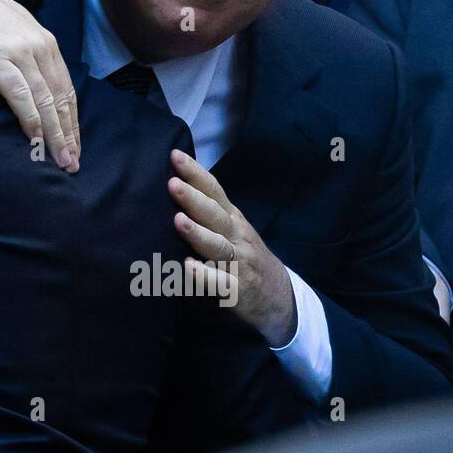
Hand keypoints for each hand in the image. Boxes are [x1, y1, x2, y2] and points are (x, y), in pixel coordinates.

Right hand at [0, 0, 79, 170]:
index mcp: (44, 40)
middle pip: (60, 97)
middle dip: (68, 133)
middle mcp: (38, 44)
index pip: (66, 87)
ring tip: (59, 158)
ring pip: (44, 98)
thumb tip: (31, 67)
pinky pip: (19, 93)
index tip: (74, 144)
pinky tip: (34, 137)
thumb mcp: (8, 26)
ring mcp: (18, 50)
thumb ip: (24, 44)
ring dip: (53, 132)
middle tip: (72, 162)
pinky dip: (29, 117)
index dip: (71, 119)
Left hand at [168, 149, 296, 346]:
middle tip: (172, 184)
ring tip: (179, 221)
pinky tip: (188, 266)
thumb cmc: (245, 256)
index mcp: (233, 219)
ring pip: (217, 246)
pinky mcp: (236, 290)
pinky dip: (204, 275)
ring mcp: (238, 263)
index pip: (214, 191)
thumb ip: (210, 211)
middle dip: (194, 199)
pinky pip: (219, 282)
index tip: (175, 155)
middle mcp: (236, 236)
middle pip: (215, 215)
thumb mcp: (233, 229)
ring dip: (198, 234)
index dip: (196, 173)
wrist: (279, 298)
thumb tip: (176, 185)